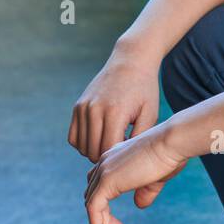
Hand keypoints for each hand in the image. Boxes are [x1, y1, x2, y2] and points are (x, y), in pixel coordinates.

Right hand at [69, 46, 160, 162]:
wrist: (131, 62)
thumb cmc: (145, 90)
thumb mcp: (150, 114)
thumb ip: (139, 139)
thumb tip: (127, 161)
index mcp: (114, 113)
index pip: (108, 151)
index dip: (119, 158)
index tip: (131, 153)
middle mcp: (94, 110)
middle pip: (93, 151)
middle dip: (107, 157)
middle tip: (123, 148)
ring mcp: (83, 108)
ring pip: (82, 147)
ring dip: (95, 150)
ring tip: (114, 141)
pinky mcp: (77, 107)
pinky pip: (73, 137)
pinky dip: (84, 143)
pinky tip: (101, 137)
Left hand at [84, 123, 187, 223]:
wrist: (172, 141)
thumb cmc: (170, 154)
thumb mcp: (157, 176)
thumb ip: (145, 190)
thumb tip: (139, 205)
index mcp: (115, 156)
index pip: (100, 182)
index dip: (105, 201)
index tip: (118, 217)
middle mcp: (105, 162)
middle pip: (93, 193)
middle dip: (102, 214)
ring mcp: (104, 171)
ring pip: (92, 203)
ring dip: (102, 223)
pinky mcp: (106, 182)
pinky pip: (94, 209)